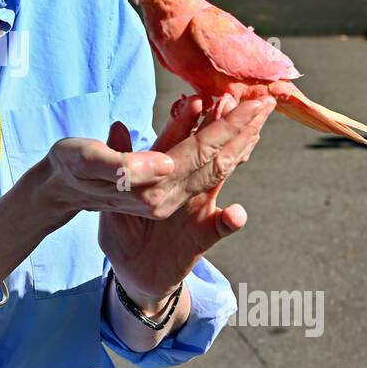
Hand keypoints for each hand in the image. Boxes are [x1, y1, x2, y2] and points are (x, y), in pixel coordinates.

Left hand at [98, 93, 275, 300]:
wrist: (134, 271)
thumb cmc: (123, 231)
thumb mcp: (113, 196)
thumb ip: (118, 162)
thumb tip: (117, 126)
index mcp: (163, 172)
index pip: (178, 140)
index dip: (190, 119)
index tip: (203, 96)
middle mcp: (185, 184)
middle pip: (210, 149)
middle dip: (229, 124)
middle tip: (247, 100)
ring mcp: (197, 208)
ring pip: (220, 175)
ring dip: (238, 154)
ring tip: (253, 133)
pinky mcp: (200, 237)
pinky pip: (217, 229)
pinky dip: (228, 222)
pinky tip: (236, 214)